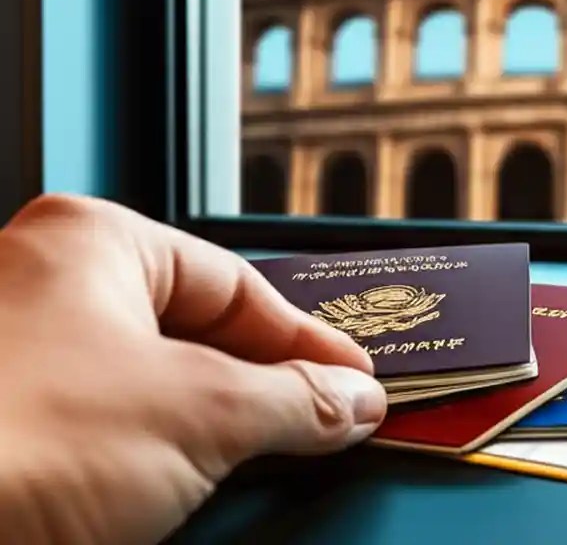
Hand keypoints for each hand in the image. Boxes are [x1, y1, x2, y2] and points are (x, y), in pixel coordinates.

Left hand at [0, 195, 386, 543]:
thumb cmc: (10, 443)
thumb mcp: (201, 415)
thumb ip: (296, 401)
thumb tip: (348, 401)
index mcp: (89, 242)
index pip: (235, 285)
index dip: (307, 341)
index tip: (353, 384)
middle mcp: (39, 290)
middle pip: (192, 338)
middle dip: (258, 393)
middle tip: (315, 430)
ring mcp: (12, 367)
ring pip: (144, 394)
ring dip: (205, 441)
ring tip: (246, 476)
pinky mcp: (1, 437)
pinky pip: (100, 440)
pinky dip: (150, 471)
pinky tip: (175, 503)